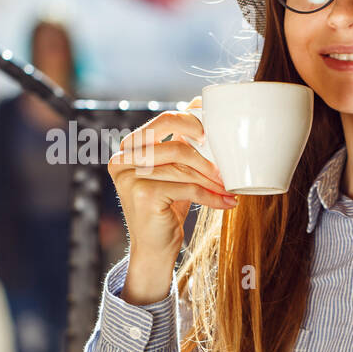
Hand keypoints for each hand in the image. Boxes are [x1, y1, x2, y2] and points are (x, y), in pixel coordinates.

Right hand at [108, 96, 235, 267]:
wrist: (154, 248)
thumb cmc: (167, 206)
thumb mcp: (173, 171)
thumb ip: (181, 143)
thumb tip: (200, 103)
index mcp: (129, 148)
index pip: (163, 122)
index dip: (192, 124)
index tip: (213, 136)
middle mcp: (123, 159)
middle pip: (175, 145)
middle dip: (206, 157)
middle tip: (225, 168)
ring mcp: (130, 177)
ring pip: (183, 169)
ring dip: (212, 180)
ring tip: (229, 188)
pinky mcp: (143, 195)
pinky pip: (187, 189)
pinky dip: (211, 197)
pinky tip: (226, 203)